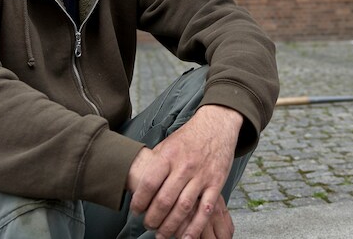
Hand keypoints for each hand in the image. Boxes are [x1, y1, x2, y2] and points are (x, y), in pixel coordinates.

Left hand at [126, 105, 242, 238]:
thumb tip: (137, 183)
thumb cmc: (188, 137)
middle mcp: (184, 166)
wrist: (216, 125)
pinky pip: (205, 209)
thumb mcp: (166, 145)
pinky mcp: (216, 183)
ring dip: (170, 226)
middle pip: (164, 200)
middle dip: (153, 218)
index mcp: (168, 156)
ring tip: (161, 234)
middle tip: (148, 225)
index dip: (139, 201)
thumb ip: (154, 164)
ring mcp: (201, 175)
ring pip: (183, 208)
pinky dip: (195, 226)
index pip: (149, 183)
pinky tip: (186, 238)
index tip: (135, 211)